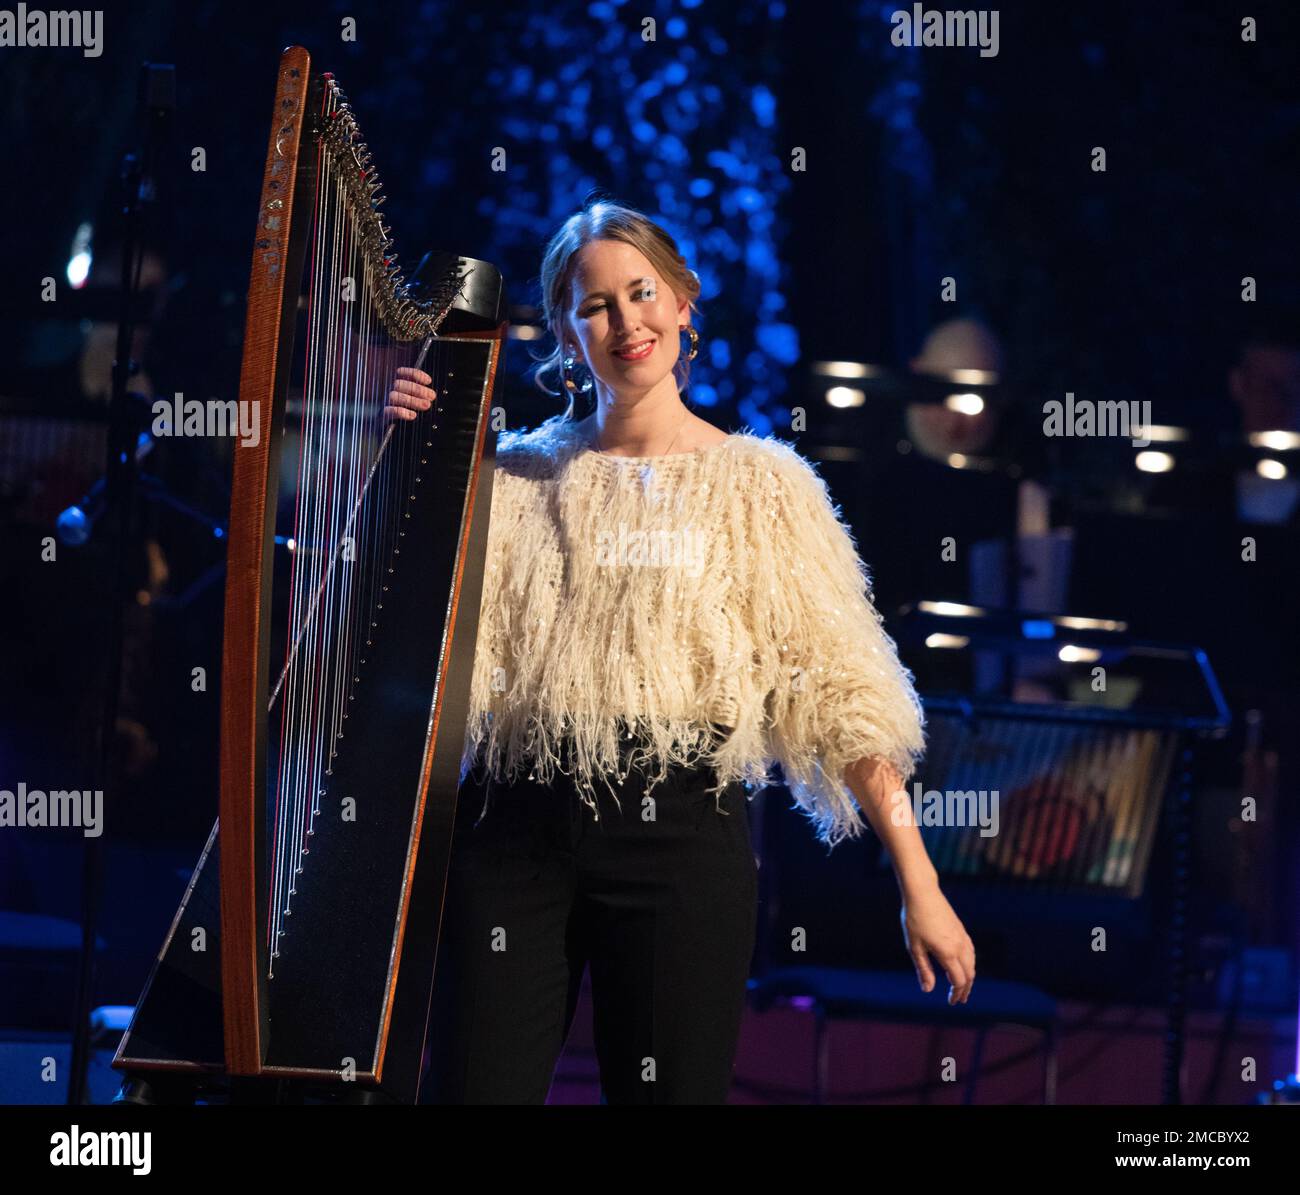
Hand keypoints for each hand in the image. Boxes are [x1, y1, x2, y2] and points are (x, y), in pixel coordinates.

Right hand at [383, 366, 436, 422]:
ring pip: (394, 396)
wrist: (387, 424)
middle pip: (399, 384)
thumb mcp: (413, 397)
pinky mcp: (383, 414)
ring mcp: (385, 401)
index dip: (416, 375)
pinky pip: (389, 411)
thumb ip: (418, 392)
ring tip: (426, 405)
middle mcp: (388, 389)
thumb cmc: (404, 408)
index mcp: (396, 382)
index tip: (428, 381)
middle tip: (432, 396)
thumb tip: (431, 394)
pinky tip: (412, 415)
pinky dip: (402, 412)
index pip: (403, 373)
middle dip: (418, 390)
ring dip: (413, 400)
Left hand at [900, 885, 975, 1004]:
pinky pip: (971, 951)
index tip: (951, 1002)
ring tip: (963, 986)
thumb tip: (928, 990)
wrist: (922, 892)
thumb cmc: (914, 919)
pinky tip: (963, 965)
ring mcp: (962, 936)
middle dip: (965, 989)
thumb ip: (923, 969)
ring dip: (969, 977)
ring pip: (972, 963)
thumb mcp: (914, 946)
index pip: (958, 980)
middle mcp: (959, 946)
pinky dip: (970, 963)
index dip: (956, 994)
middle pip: (969, 974)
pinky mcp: (961, 929)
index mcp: (948, 953)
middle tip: (959, 999)